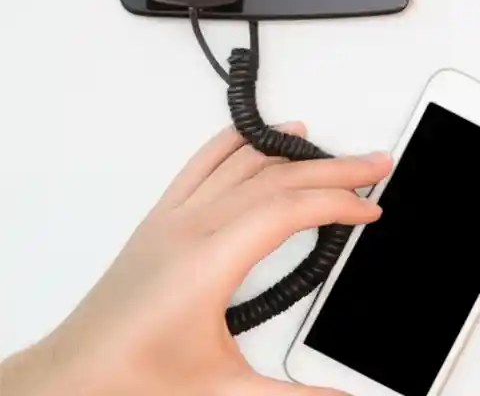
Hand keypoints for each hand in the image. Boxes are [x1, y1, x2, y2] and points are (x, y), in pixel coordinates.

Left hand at [0, 123, 391, 395]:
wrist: (73, 377)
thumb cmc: (133, 378)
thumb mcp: (226, 390)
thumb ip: (294, 394)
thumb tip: (343, 394)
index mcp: (210, 262)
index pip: (290, 210)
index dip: (339, 204)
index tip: (370, 210)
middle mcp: (191, 230)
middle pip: (276, 178)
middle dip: (335, 168)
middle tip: (375, 164)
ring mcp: (173, 220)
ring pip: (243, 164)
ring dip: (294, 153)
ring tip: (332, 151)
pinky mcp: (159, 221)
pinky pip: (203, 164)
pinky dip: (238, 143)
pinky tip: (257, 139)